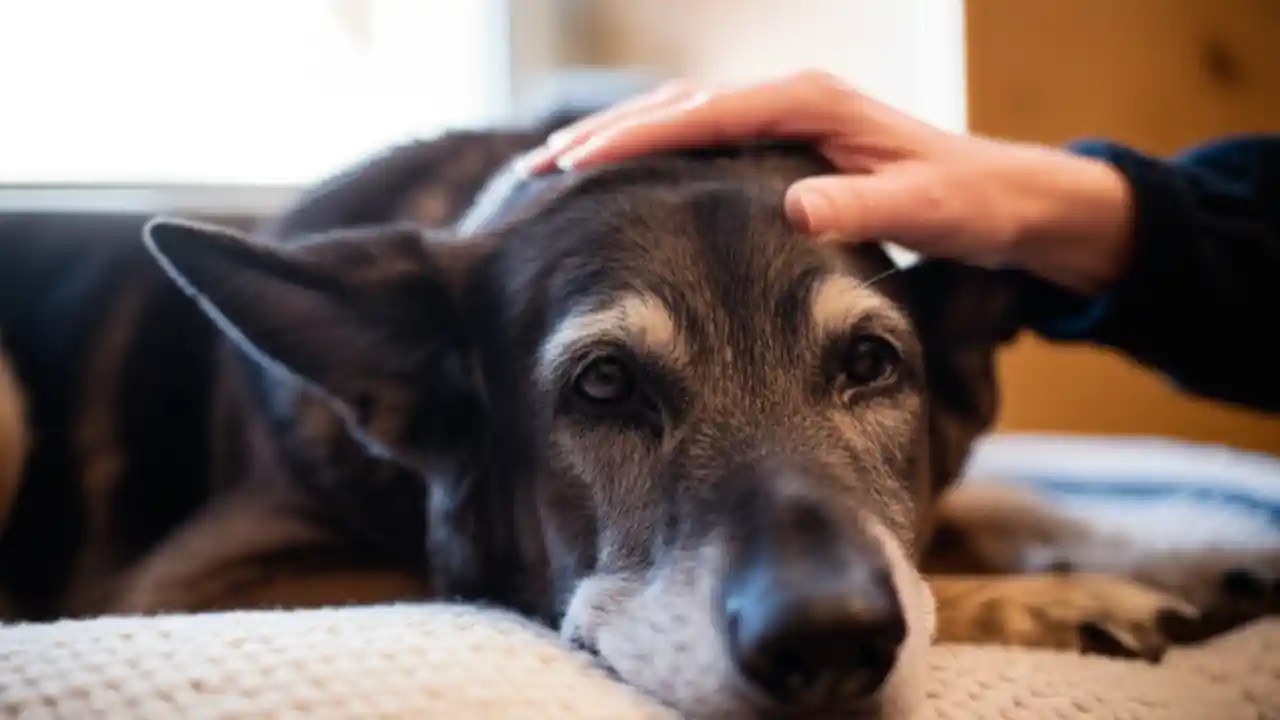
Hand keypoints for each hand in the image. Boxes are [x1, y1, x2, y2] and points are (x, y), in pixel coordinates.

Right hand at [520, 71, 1134, 295]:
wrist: (1011, 199)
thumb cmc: (972, 204)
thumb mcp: (926, 210)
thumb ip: (862, 209)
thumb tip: (791, 213)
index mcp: (811, 104)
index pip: (701, 115)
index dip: (631, 140)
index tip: (571, 165)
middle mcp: (791, 98)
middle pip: (674, 108)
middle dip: (601, 137)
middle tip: (535, 173)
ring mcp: (786, 117)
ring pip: (681, 120)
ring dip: (618, 143)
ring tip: (555, 174)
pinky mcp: (786, 143)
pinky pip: (702, 141)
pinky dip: (653, 156)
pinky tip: (624, 184)